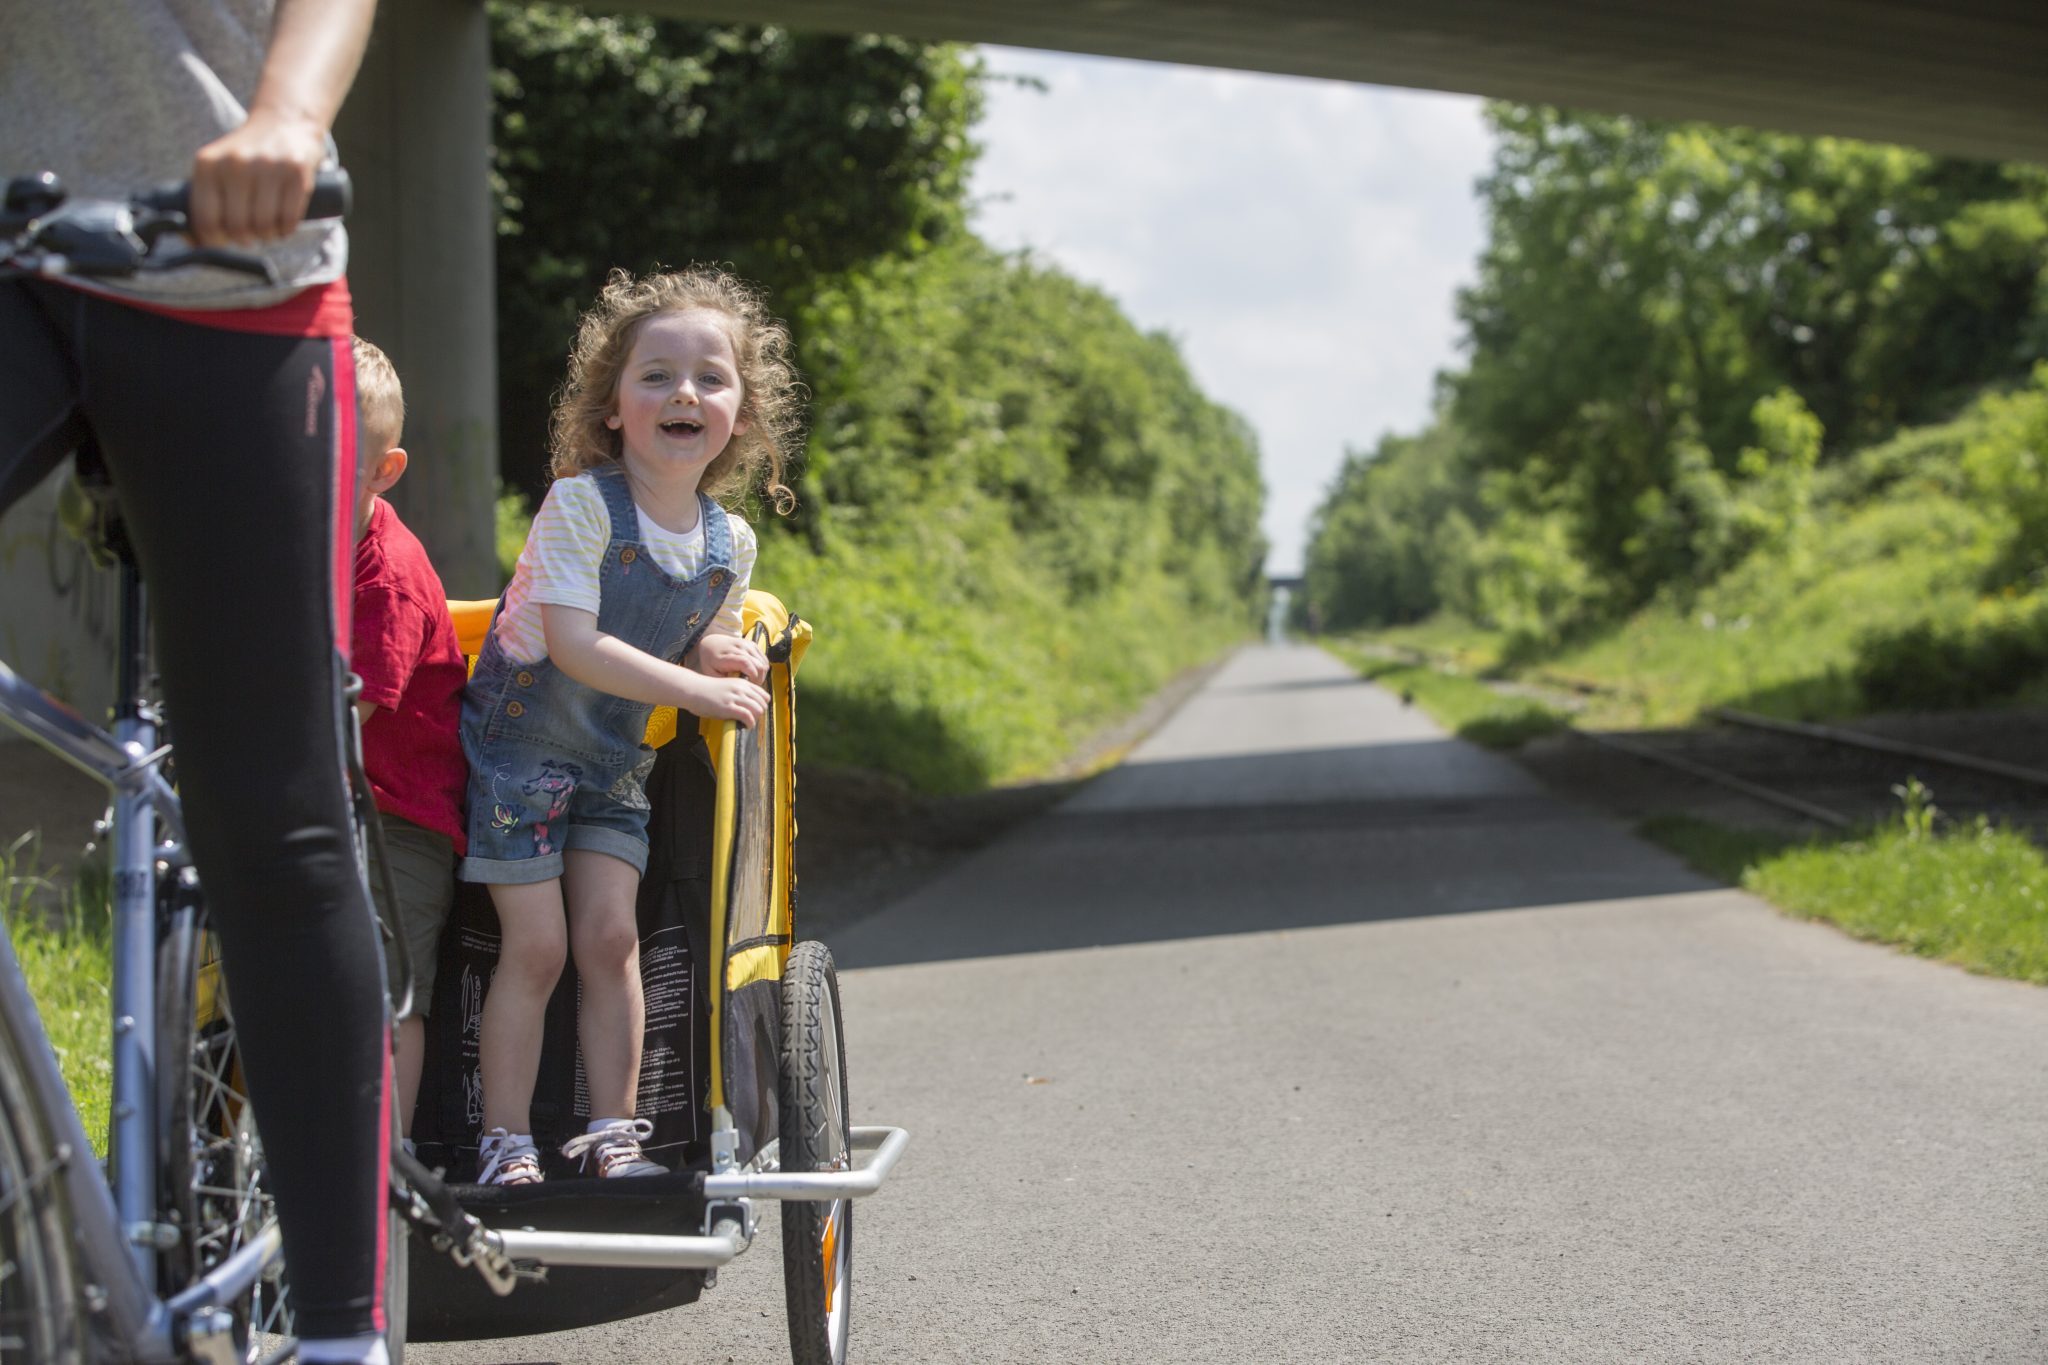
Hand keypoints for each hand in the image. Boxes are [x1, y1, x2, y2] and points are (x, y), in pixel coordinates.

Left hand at [188, 109, 327, 246]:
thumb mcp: (216, 169)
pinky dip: (286, 230)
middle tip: (250, 235)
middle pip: (237, 227)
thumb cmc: (246, 158)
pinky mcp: (296, 172)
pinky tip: (284, 224)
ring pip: (264, 226)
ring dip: (267, 236)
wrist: (282, 123)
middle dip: (245, 239)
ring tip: (268, 229)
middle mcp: (235, 163)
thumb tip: (192, 242)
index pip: (206, 219)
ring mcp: (267, 166)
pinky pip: (289, 219)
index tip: (225, 241)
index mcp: (207, 163)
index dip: (215, 240)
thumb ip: (203, 201)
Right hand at [681, 674, 769, 728]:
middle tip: (750, 719)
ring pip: (758, 710)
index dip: (761, 705)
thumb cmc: (706, 690)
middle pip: (763, 704)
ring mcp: (735, 697)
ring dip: (755, 719)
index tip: (754, 711)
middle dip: (759, 714)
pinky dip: (750, 724)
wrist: (692, 689)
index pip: (764, 695)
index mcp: (742, 683)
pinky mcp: (728, 707)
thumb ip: (739, 693)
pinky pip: (748, 716)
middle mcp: (741, 689)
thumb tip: (749, 705)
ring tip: (747, 723)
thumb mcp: (727, 687)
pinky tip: (745, 726)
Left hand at [690, 632, 767, 683]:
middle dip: (758, 679)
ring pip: (764, 663)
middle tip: (751, 686)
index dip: (752, 675)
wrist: (712, 643)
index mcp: (726, 656)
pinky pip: (764, 660)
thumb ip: (724, 681)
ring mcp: (747, 645)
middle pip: (758, 665)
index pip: (745, 663)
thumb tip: (739, 688)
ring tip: (752, 680)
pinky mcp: (753, 645)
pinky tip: (754, 673)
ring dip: (761, 675)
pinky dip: (762, 669)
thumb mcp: (711, 674)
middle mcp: (738, 647)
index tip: (749, 684)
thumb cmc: (710, 661)